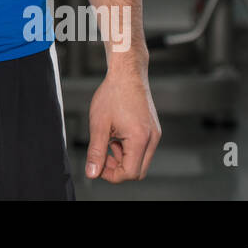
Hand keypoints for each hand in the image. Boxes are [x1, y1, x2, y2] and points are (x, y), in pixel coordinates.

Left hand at [84, 67, 160, 181]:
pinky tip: (116, 135)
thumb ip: (96, 151)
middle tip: (102, 155)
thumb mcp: (99, 124)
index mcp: (140, 139)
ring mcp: (155, 134)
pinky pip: (143, 149)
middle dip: (118, 168)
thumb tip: (92, 173)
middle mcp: (152, 139)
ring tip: (108, 141)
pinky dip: (128, 149)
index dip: (111, 175)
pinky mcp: (153, 129)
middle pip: (138, 171)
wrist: (127, 73)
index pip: (130, 173)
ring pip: (140, 160)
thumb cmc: (113, 93)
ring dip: (122, 158)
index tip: (97, 165)